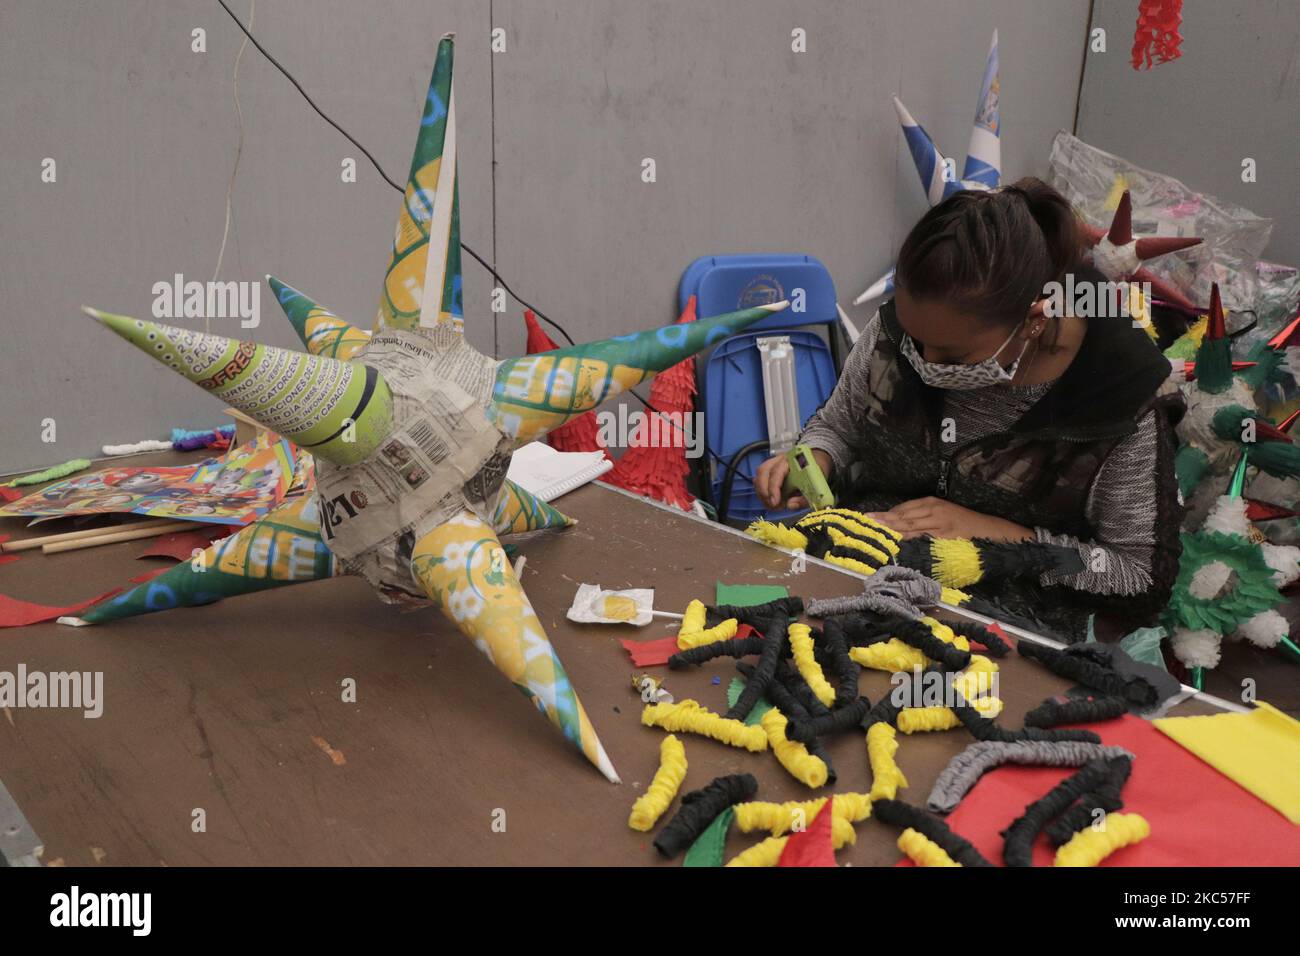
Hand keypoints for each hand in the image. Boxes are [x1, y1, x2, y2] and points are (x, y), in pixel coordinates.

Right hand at [755, 449, 832, 509]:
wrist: (817, 460)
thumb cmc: (817, 471)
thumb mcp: (817, 486)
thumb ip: (805, 498)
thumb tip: (790, 505)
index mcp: (793, 459)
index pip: (777, 472)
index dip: (773, 488)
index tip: (775, 502)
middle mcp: (780, 459)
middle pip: (763, 472)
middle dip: (764, 492)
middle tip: (773, 506)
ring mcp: (773, 463)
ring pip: (759, 476)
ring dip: (762, 493)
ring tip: (773, 505)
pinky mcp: (770, 470)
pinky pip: (759, 480)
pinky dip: (762, 492)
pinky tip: (771, 500)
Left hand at [867, 497, 1033, 541]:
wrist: (992, 530)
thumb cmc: (966, 525)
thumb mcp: (944, 517)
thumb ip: (924, 520)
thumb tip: (900, 527)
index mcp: (932, 504)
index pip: (902, 509)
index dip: (885, 514)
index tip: (868, 518)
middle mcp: (934, 510)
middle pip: (902, 517)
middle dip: (883, 521)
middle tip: (864, 523)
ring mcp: (939, 524)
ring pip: (910, 527)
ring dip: (891, 530)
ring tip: (874, 531)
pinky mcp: (945, 537)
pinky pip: (923, 539)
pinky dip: (908, 540)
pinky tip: (896, 543)